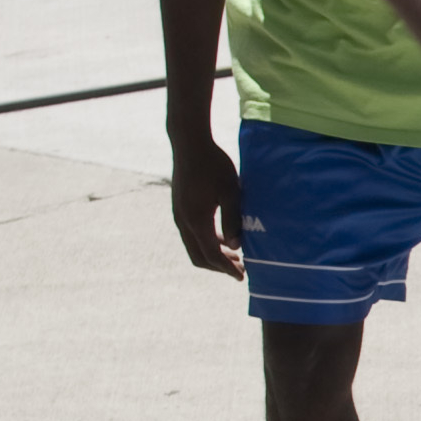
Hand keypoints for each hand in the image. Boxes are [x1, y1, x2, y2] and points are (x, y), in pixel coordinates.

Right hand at [169, 130, 243, 277]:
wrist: (189, 143)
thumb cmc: (214, 164)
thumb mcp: (231, 191)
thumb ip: (233, 220)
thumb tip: (236, 247)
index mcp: (196, 220)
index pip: (211, 254)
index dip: (227, 268)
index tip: (241, 277)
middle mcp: (183, 221)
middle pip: (199, 257)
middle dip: (219, 266)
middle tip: (241, 269)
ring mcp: (179, 215)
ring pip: (194, 246)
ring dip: (213, 254)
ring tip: (235, 255)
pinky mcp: (180, 208)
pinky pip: (192, 234)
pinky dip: (207, 242)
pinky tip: (224, 238)